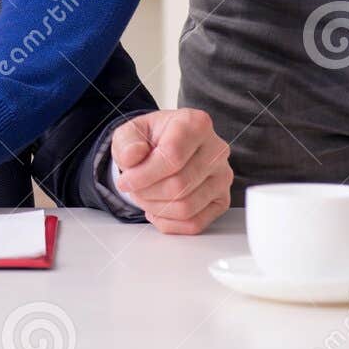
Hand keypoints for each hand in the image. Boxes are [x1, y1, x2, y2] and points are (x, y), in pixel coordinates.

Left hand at [111, 109, 232, 233]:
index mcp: (196, 124)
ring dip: (156, 208)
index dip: (144, 175)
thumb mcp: (130, 132)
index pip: (173, 156)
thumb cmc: (152, 139)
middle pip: (179, 185)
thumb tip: (133, 155)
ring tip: (145, 196)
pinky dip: (169, 223)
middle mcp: (217, 150)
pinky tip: (158, 210)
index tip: (125, 180)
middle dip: (147, 193)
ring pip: (187, 207)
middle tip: (133, 188)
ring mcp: (222, 177)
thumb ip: (127, 141)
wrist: (165, 148)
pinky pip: (195, 223)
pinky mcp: (222, 200)